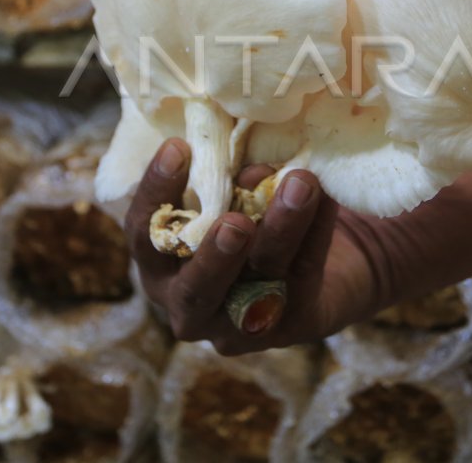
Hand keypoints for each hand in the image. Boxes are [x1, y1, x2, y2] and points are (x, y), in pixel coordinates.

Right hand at [126, 139, 386, 354]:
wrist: (324, 264)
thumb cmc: (254, 219)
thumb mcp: (233, 197)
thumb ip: (233, 184)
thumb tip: (253, 171)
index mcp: (162, 268)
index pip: (146, 236)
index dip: (156, 193)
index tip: (179, 148)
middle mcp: (190, 305)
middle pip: (196, 288)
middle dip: (215, 255)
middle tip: (236, 221)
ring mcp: (240, 324)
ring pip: (260, 280)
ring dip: (280, 230)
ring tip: (297, 187)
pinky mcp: (292, 324)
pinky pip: (304, 275)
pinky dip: (317, 233)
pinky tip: (325, 198)